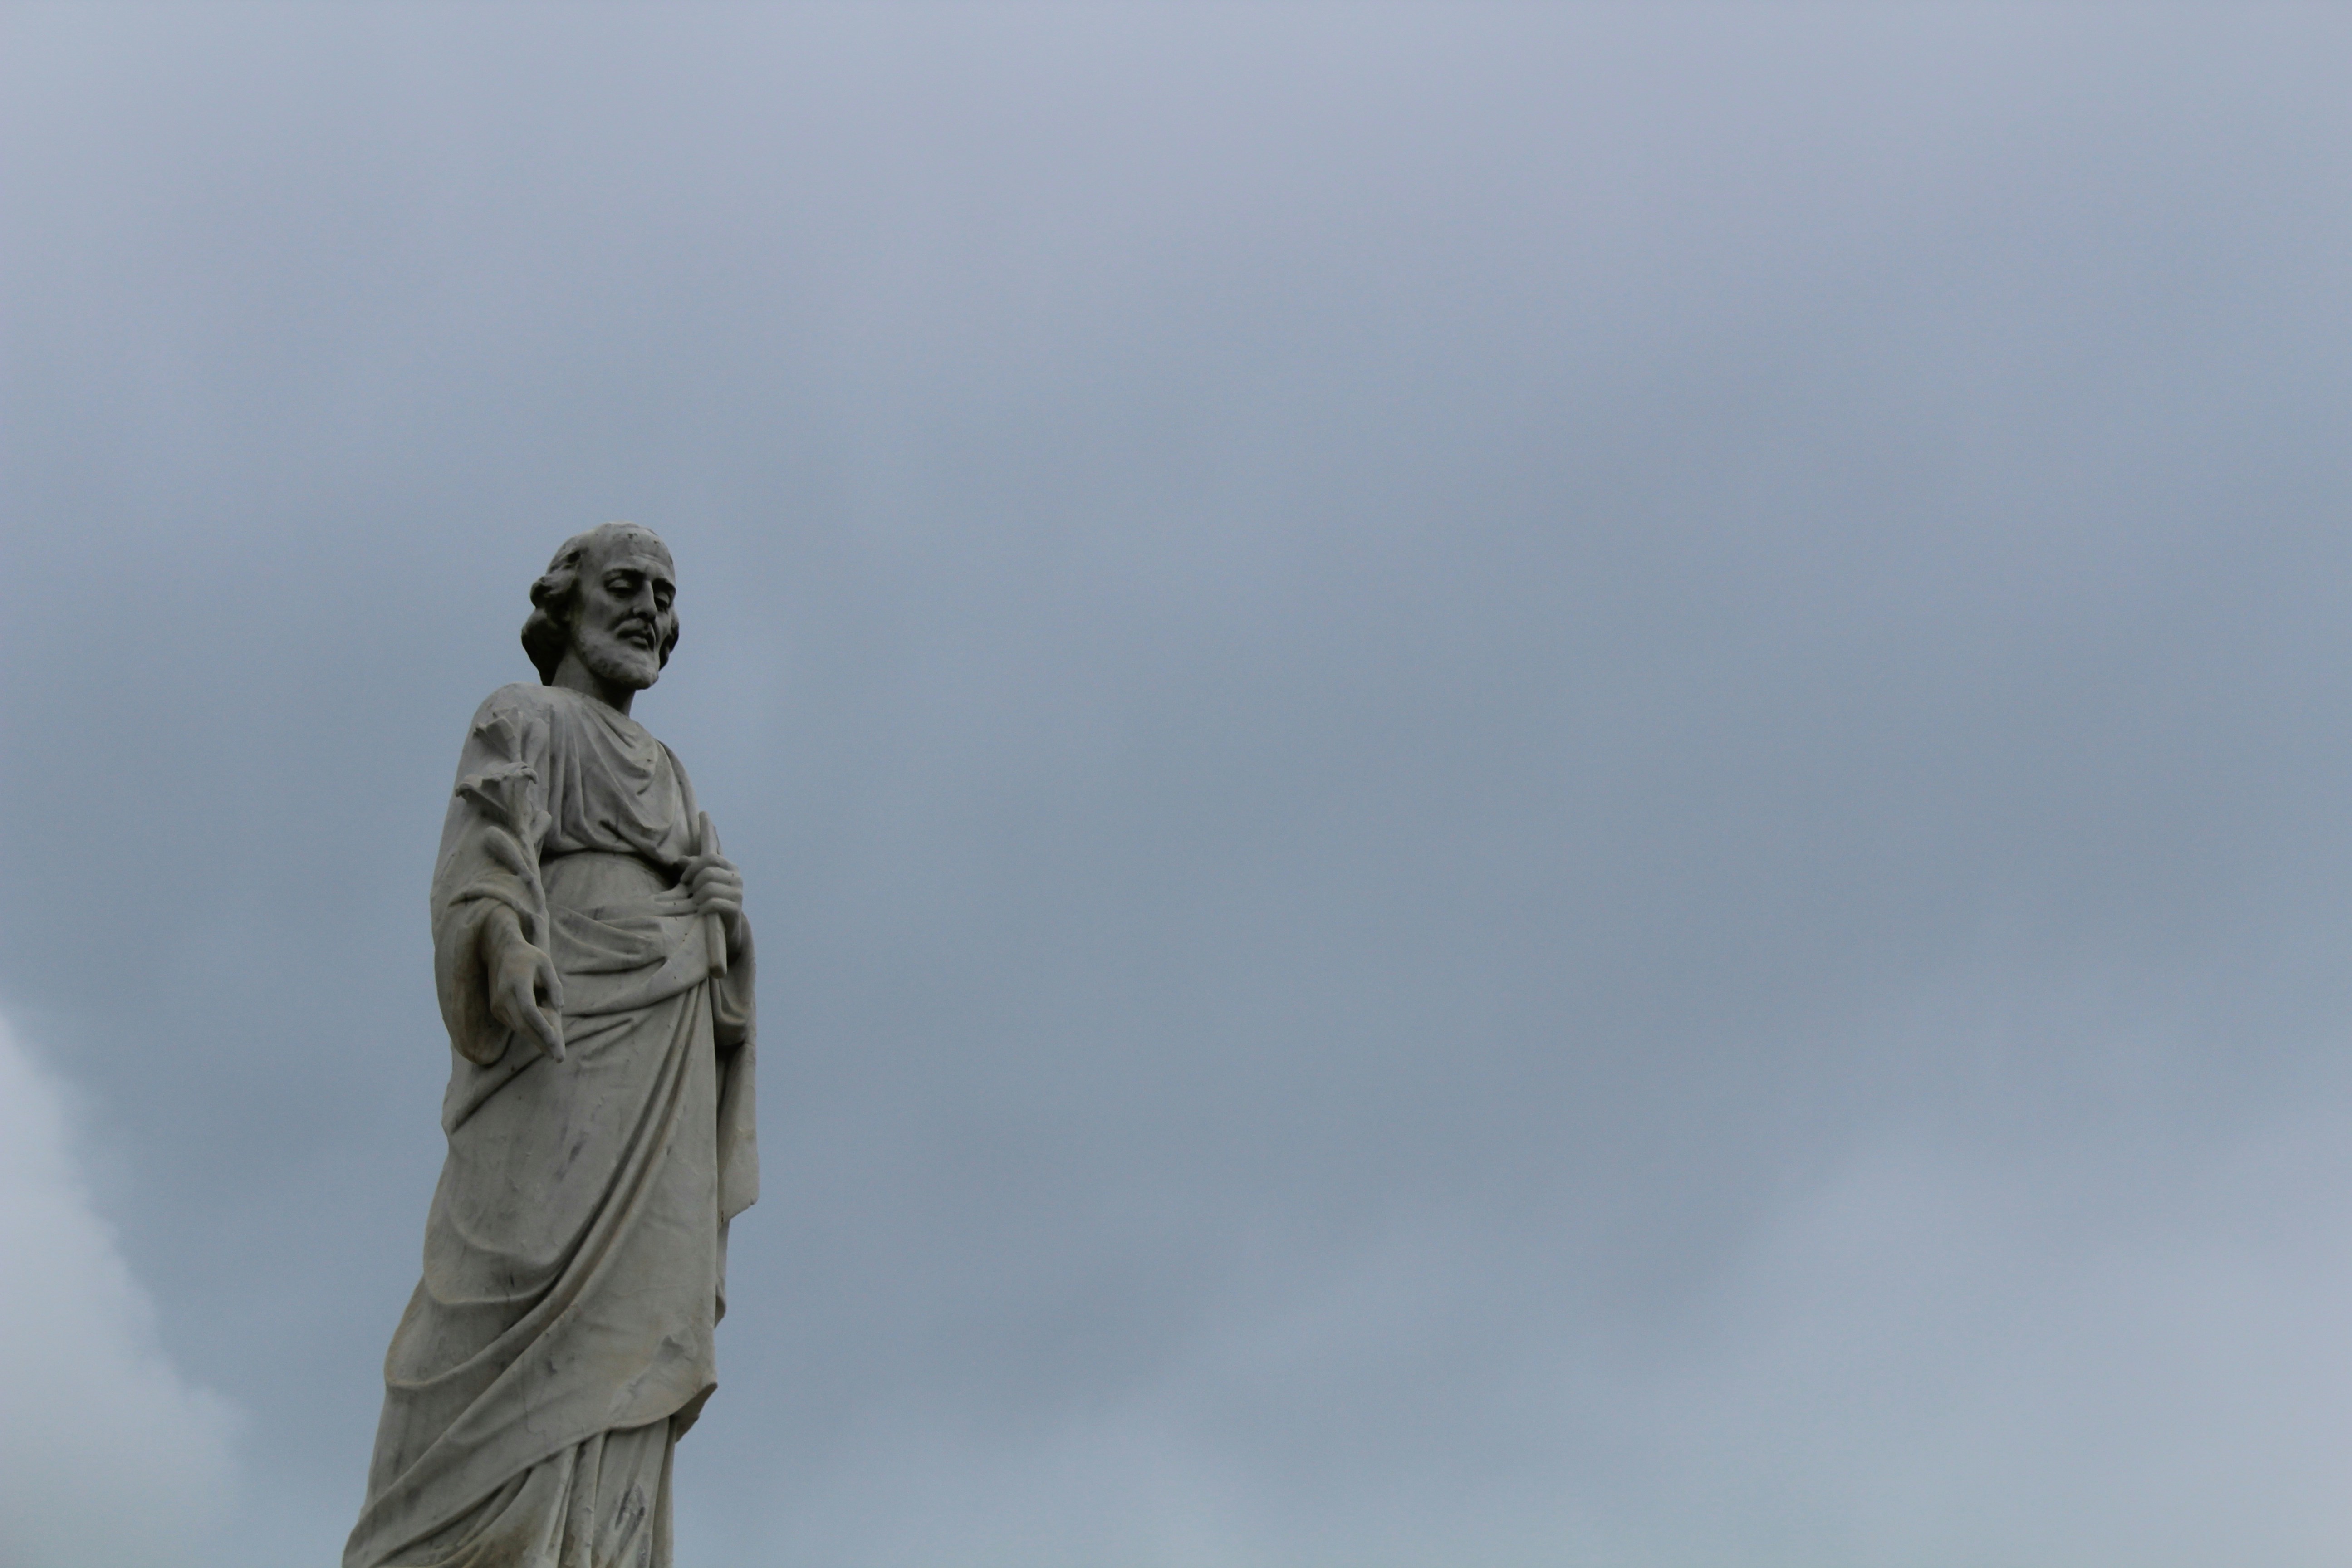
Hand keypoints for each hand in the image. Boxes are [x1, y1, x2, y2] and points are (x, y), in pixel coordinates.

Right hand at [484, 912, 565, 1062]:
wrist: (500, 951)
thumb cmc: (529, 957)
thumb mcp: (546, 964)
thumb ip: (554, 985)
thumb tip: (560, 1007)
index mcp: (517, 983)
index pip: (529, 1010)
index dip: (542, 1027)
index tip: (555, 1040)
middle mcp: (504, 996)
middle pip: (523, 1025)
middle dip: (542, 1043)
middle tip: (559, 1057)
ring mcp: (498, 1004)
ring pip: (519, 1028)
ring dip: (536, 1040)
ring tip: (554, 1052)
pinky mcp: (496, 1009)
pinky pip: (515, 1024)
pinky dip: (529, 1032)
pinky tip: (542, 1039)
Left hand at [654, 852, 745, 952]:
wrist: (728, 926)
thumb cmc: (714, 899)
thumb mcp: (704, 882)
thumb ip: (694, 868)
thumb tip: (681, 859)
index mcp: (730, 867)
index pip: (710, 858)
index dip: (693, 867)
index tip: (684, 879)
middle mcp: (737, 878)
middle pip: (708, 873)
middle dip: (694, 884)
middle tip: (691, 895)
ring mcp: (737, 893)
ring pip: (709, 888)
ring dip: (697, 898)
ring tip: (696, 904)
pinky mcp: (735, 908)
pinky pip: (713, 903)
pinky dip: (702, 908)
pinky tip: (699, 912)